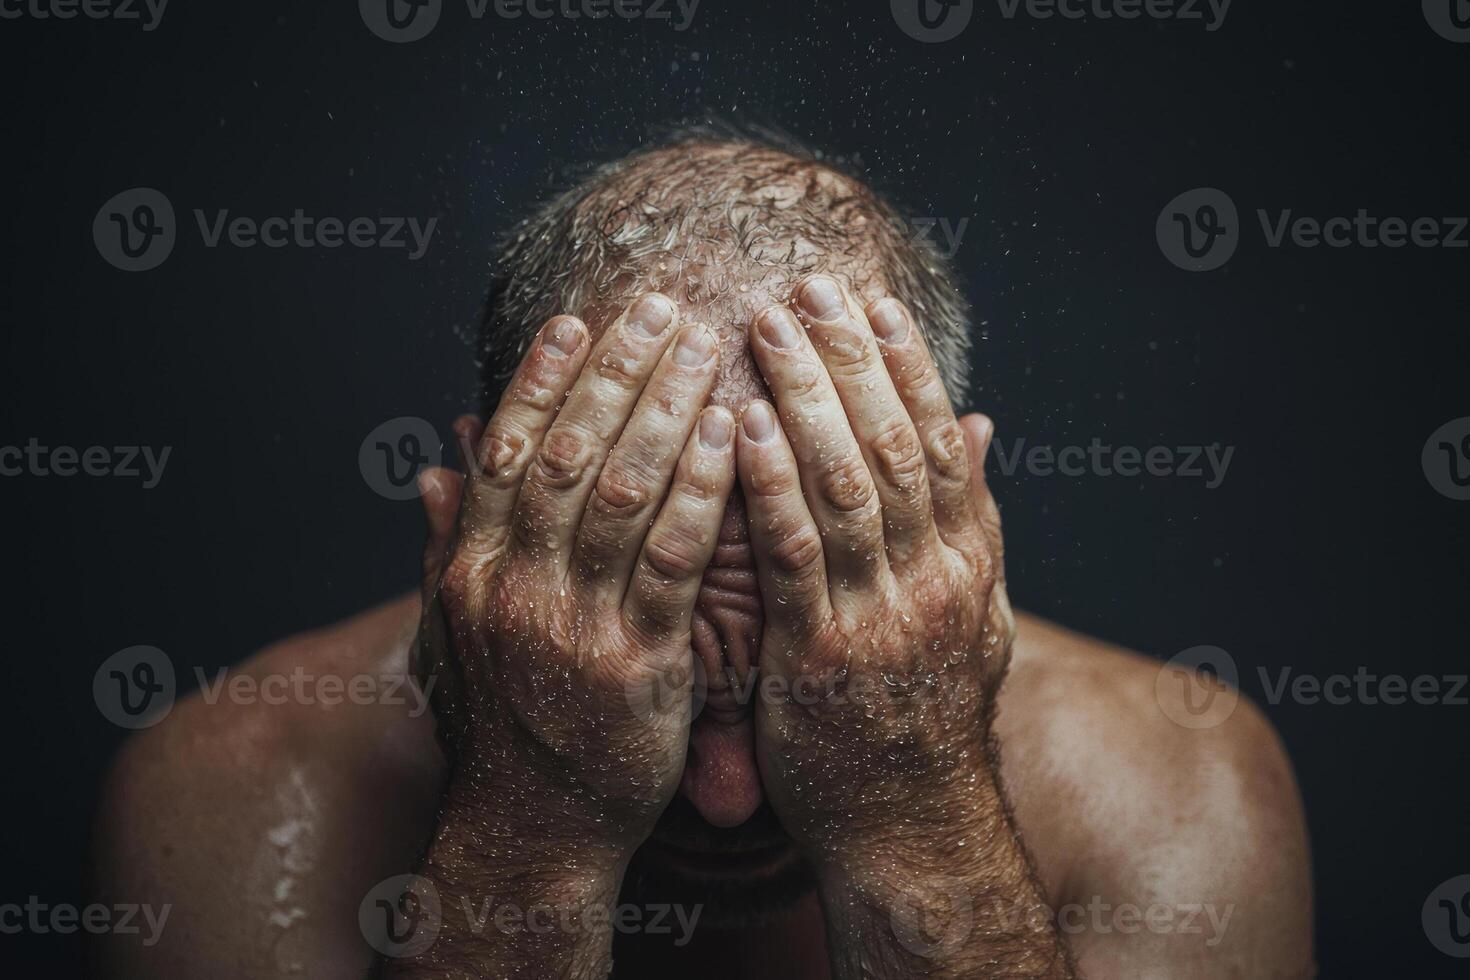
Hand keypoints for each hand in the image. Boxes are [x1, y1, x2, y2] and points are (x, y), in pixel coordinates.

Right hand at [415, 292, 733, 869]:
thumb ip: (452, 542)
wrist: (531, 828)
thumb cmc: (508, 718)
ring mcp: (568, 625)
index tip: (580, 317)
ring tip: (702, 346)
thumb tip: (436, 463)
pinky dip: (700, 492)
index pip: (504, 448)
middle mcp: (510, 585)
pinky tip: (732, 437)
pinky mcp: (632, 665)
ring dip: (661, 409)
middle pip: (562, 452)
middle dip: (615, 372)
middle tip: (661, 306)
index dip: (542, 377)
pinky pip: (669, 562)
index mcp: (471, 568)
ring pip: (615, 492)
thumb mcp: (458, 630)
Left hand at [736, 275, 1015, 871]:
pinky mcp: (824, 656)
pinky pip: (797, 554)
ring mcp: (883, 614)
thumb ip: (971, 520)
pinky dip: (770, 483)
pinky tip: (742, 426)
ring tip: (767, 326)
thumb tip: (981, 428)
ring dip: (806, 395)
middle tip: (809, 284)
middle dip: (850, 356)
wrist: (914, 826)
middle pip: (892, 441)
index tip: (873, 300)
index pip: (939, 438)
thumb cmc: (925, 716)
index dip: (907, 365)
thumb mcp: (974, 615)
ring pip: (847, 480)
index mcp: (968, 562)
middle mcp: (936, 577)